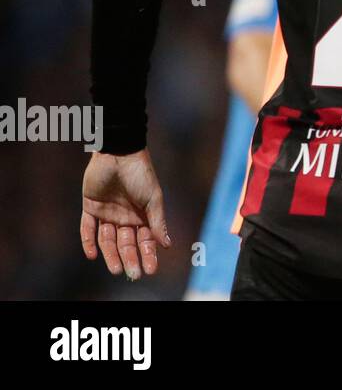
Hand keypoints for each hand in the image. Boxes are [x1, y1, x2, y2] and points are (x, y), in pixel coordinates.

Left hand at [80, 149, 170, 279]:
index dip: (148, 254)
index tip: (150, 270)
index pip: (146, 239)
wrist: (119, 153)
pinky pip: (88, 228)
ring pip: (108, 239)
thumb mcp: (154, 198)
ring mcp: (107, 212)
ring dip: (110, 255)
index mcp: (143, 214)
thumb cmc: (141, 174)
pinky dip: (88, 241)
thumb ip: (158, 221)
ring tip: (115, 269)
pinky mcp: (91, 207)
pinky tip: (92, 255)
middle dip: (130, 258)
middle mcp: (125, 216)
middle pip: (126, 243)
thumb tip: (168, 244)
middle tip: (132, 274)